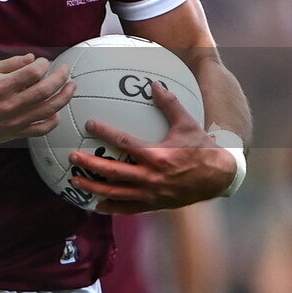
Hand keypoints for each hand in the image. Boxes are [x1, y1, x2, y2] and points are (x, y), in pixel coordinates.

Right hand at [0, 55, 73, 143]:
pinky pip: (42, 128)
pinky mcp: (17, 132)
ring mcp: (16, 120)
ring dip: (64, 96)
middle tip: (65, 71)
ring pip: (49, 109)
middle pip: (45, 90)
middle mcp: (11, 104)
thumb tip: (32, 58)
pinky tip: (56, 111)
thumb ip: (11, 64)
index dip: (43, 64)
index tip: (43, 62)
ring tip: (71, 87)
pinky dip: (54, 120)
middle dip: (60, 77)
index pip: (33, 72)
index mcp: (2, 86)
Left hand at [68, 82, 237, 213]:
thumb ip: (170, 104)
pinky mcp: (155, 204)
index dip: (105, 132)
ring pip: (117, 193)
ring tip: (75, 180)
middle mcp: (152, 177)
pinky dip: (112, 207)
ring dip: (94, 187)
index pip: (125, 143)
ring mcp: (152, 193)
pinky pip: (129, 208)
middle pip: (114, 171)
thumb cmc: (201, 148)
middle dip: (90, 164)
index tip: (89, 123)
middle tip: (72, 156)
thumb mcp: (188, 124)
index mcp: (158, 156)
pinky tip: (96, 204)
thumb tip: (154, 84)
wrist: (219, 178)